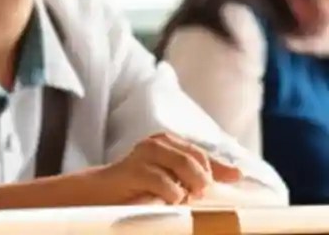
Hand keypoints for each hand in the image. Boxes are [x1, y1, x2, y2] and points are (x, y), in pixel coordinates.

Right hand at [97, 133, 241, 204]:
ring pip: (185, 167)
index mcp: (168, 141)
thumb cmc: (141, 185)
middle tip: (191, 196)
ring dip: (186, 189)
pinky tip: (162, 200)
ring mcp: (145, 153)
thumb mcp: (173, 177)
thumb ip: (200, 173)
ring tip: (177, 198)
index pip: (202, 154)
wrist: (103, 193)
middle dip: (200, 182)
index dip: (215, 171)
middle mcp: (157, 142)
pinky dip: (171, 197)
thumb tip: (238, 174)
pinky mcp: (135, 169)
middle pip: (196, 160)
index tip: (231, 181)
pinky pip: (168, 185)